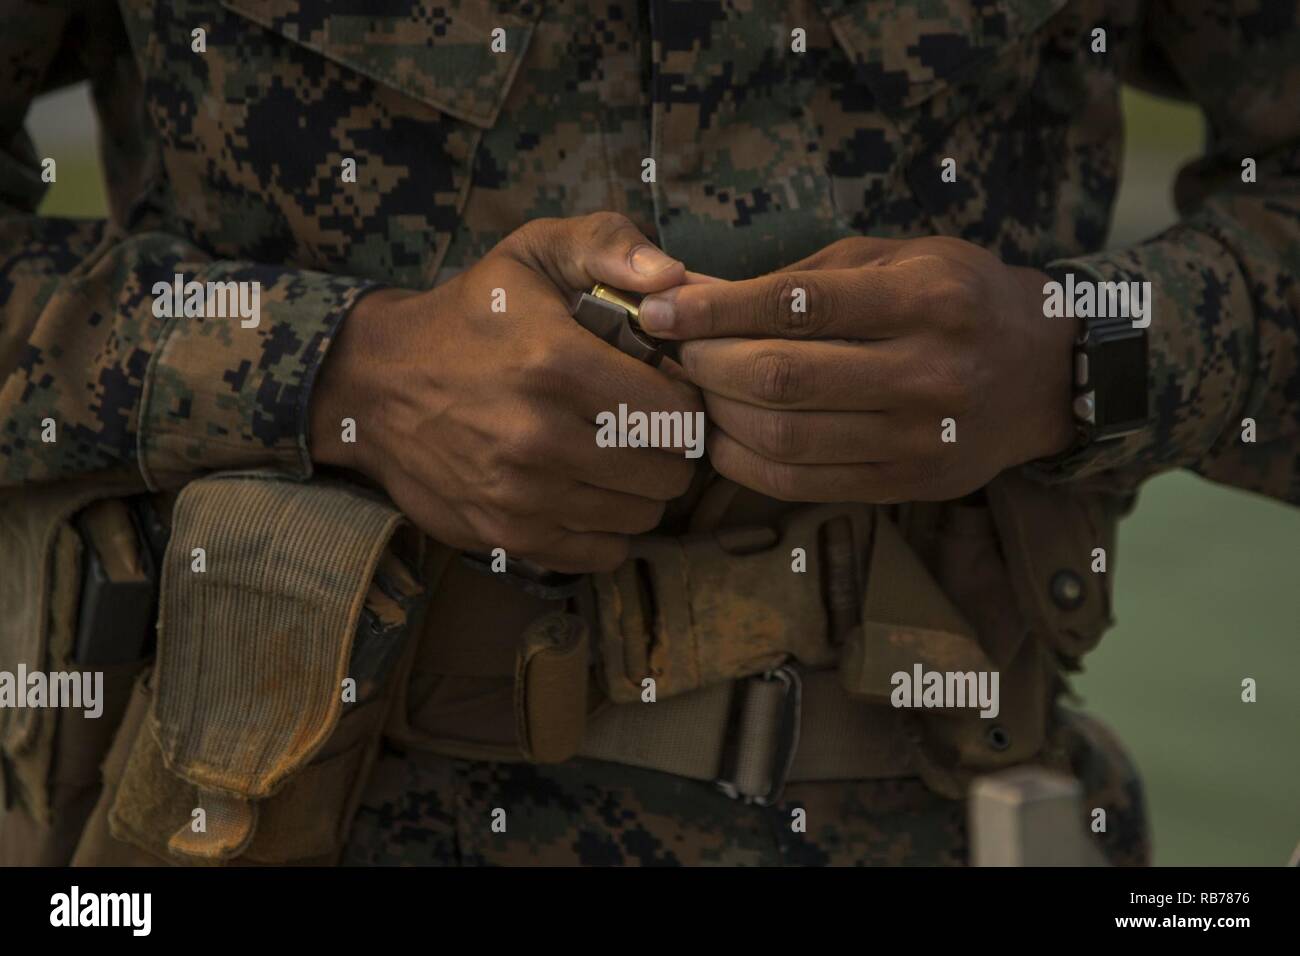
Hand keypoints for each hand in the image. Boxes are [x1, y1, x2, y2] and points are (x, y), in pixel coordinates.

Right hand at [311, 213, 701, 571]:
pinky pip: (601, 553)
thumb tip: (671, 277)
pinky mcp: (505, 535)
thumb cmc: (471, 314)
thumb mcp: (531, 252)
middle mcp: (537, 436)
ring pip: (640, 517)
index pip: (675, 411)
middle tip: (650, 428)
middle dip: (671, 449)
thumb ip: (607, 244)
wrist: (376, 382)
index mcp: (554, 362)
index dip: (686, 401)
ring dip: (643, 491)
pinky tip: (592, 492)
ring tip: (621, 456)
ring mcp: (520, 494)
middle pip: (665, 471)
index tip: (669, 391)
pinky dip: (609, 529)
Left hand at [637, 236, 1075, 502]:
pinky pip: (802, 484)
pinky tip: (724, 436)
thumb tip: (695, 290)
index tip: (660, 310)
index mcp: (926, 298)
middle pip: (781, 379)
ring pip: (785, 439)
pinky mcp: (908, 484)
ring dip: (719, 416)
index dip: (714, 311)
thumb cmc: (954, 298)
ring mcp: (921, 438)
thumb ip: (800, 277)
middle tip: (679, 351)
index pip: (795, 307)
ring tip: (698, 392)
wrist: (1042, 372)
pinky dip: (744, 463)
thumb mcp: (893, 259)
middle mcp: (929, 371)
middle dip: (708, 365)